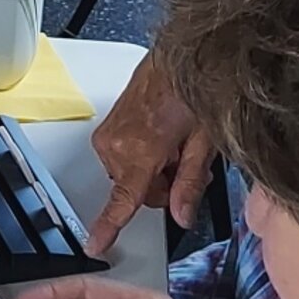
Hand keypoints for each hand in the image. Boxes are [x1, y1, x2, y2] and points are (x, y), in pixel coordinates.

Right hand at [87, 53, 215, 256]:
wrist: (179, 55)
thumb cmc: (195, 88)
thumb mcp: (205, 143)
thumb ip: (190, 184)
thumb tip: (182, 215)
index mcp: (141, 152)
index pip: (122, 201)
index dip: (107, 227)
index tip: (94, 244)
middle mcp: (117, 145)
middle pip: (136, 191)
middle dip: (161, 186)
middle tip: (185, 163)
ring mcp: (109, 135)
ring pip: (130, 175)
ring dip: (153, 170)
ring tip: (174, 143)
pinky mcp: (107, 128)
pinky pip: (122, 157)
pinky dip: (142, 155)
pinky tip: (161, 136)